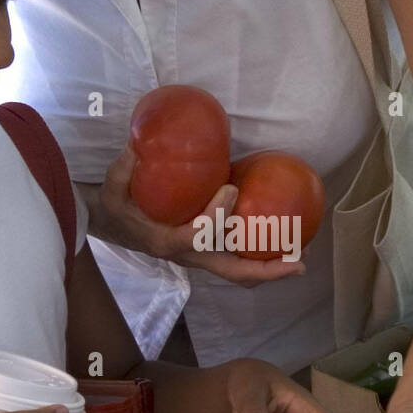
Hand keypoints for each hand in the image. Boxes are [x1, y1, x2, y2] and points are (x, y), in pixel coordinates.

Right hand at [96, 147, 307, 287]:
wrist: (114, 226)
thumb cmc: (116, 206)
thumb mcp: (112, 187)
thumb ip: (124, 168)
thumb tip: (139, 140)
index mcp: (166, 241)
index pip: (195, 236)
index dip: (215, 217)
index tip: (231, 189)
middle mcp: (188, 256)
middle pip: (231, 272)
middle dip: (266, 270)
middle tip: (296, 261)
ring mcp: (200, 257)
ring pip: (238, 272)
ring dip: (270, 267)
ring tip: (300, 257)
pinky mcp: (207, 251)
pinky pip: (237, 259)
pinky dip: (261, 256)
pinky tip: (284, 241)